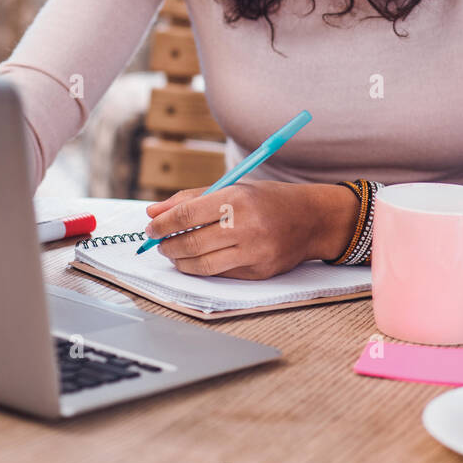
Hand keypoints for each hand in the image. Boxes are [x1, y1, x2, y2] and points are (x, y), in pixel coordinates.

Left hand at [143, 180, 359, 279]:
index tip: (151, 228)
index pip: (187, 214)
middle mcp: (245, 227)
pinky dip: (204, 268)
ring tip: (175, 253)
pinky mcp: (259, 272)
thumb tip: (152, 213)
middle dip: (167, 245)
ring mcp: (254, 253)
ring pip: (203, 266)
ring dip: (181, 261)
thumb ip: (191, 199)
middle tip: (159, 243)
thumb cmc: (267, 200)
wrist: (312, 219)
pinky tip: (199, 260)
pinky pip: (222, 274)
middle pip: (191, 243)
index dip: (162, 224)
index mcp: (236, 199)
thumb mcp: (232, 188)